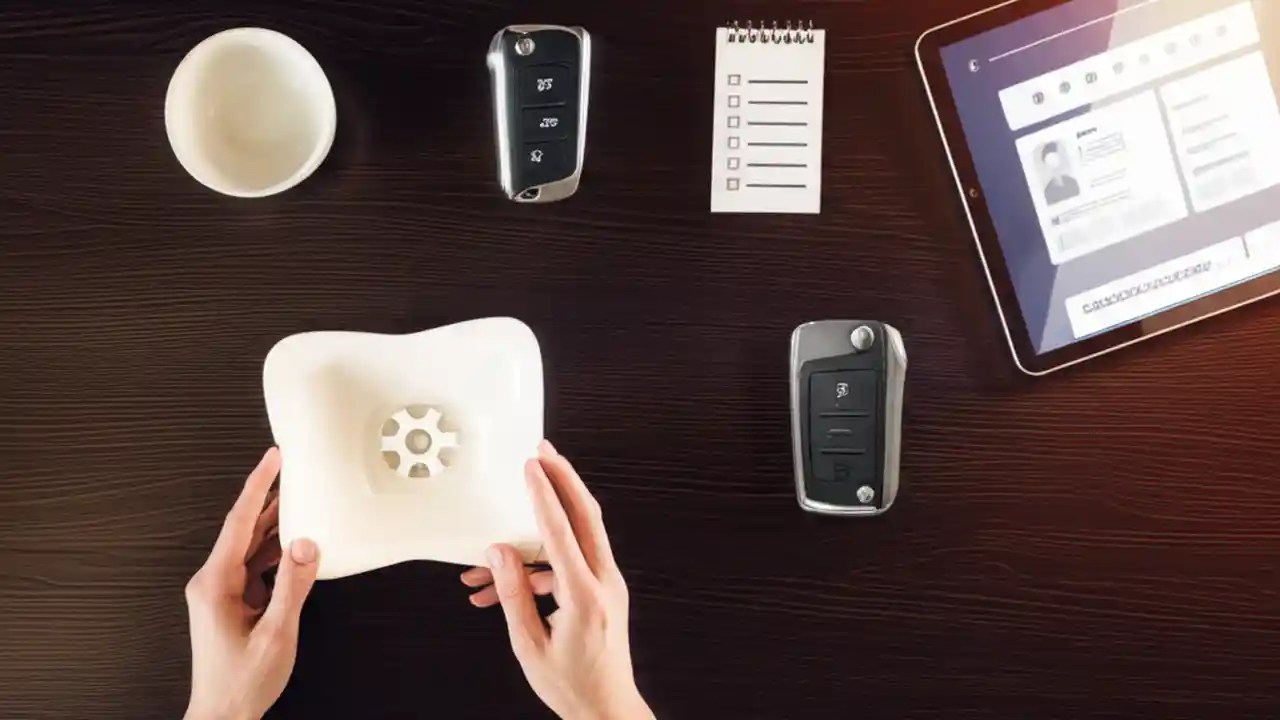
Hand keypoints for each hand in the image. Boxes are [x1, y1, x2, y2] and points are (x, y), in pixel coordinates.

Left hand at [184, 447, 319, 719]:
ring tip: (302, 500)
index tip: (272, 459)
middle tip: (292, 469)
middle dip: (270, 498)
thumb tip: (306, 545)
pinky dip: (277, 553)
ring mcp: (221, 592)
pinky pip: (256, 567)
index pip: (239, 522)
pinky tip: (297, 546)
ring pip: (252, 548)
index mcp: (216, 583)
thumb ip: (293, 586)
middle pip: (245, 529)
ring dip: (277, 526)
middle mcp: (214, 582)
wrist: (223, 714)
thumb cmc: (242, 682)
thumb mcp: (276, 633)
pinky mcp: (231, 603)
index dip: (258, 486)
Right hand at [460, 441, 654, 719]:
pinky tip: (500, 586)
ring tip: (491, 548)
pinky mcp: (603, 591)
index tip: (532, 466)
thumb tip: (498, 552)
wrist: (607, 709)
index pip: (563, 532)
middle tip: (544, 449)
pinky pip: (569, 563)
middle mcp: (604, 583)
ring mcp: (608, 585)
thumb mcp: (529, 646)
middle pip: (587, 515)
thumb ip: (513, 595)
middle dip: (564, 478)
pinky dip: (537, 568)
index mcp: (585, 597)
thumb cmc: (571, 686)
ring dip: (537, 533)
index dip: (545, 495)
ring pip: (576, 537)